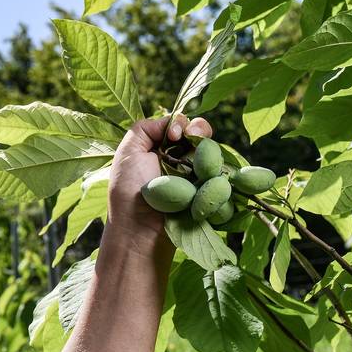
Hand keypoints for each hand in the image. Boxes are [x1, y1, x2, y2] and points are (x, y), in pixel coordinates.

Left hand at [105, 114, 212, 258]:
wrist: (140, 230)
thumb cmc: (129, 192)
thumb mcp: (128, 153)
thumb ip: (145, 128)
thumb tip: (173, 121)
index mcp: (160, 151)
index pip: (180, 127)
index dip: (181, 124)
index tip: (174, 134)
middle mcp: (179, 163)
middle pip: (201, 137)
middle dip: (200, 130)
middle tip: (193, 137)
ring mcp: (196, 179)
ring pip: (214, 154)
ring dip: (211, 148)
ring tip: (202, 154)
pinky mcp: (208, 195)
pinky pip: (224, 177)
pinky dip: (221, 169)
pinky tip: (213, 171)